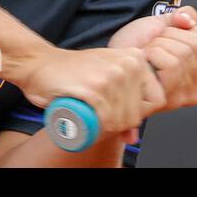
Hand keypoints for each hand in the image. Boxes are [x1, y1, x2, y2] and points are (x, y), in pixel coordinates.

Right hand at [15, 46, 165, 144]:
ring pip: (121, 119)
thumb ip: (124, 103)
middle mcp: (128, 64)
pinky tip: (87, 120)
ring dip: (106, 128)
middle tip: (99, 119)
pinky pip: (106, 119)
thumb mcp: (105, 80)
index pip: (156, 99)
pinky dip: (97, 128)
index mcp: (135, 58)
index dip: (138, 113)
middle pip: (137, 114)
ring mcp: (112, 76)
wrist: (39, 64)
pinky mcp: (95, 88)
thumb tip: (133, 137)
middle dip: (119, 125)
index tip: (119, 112)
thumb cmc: (71, 73)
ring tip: (90, 119)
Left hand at [111, 6, 196, 114]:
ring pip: (184, 53)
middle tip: (156, 47)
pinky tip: (147, 64)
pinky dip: (154, 55)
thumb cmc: (137, 47)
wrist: (114, 60)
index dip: (189, 32)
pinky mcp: (174, 98)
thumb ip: (183, 15)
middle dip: (170, 37)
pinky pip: (172, 64)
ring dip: (159, 46)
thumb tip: (188, 20)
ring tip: (150, 56)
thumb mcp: (163, 24)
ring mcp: (190, 95)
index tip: (173, 38)